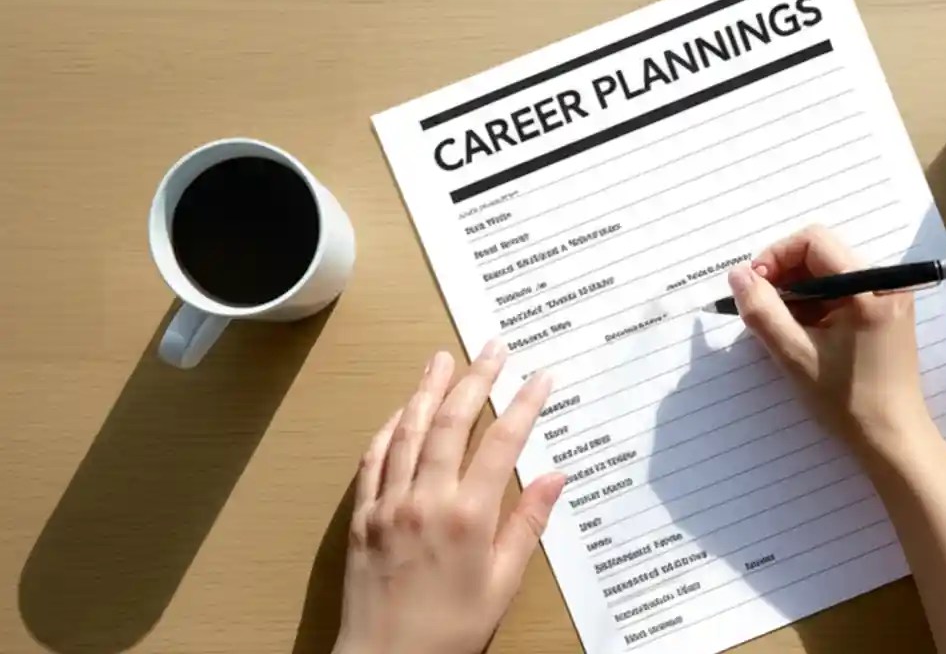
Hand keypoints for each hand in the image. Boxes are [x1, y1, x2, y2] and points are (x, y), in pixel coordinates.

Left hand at [334, 341, 566, 653]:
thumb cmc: (451, 630)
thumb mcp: (503, 583)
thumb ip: (527, 525)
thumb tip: (555, 478)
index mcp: (468, 516)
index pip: (502, 443)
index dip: (523, 405)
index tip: (540, 378)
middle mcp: (426, 499)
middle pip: (453, 422)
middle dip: (476, 379)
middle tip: (492, 348)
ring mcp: (389, 503)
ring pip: (409, 430)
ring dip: (428, 390)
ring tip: (442, 358)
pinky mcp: (363, 515)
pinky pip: (375, 458)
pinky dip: (391, 427)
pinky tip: (402, 410)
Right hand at [728, 225, 931, 454]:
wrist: (892, 439)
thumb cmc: (847, 402)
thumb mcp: (795, 356)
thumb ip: (763, 311)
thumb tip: (738, 275)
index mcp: (870, 288)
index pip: (814, 241)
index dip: (775, 256)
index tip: (754, 286)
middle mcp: (886, 283)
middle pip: (822, 253)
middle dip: (785, 275)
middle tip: (761, 307)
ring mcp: (889, 297)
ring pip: (829, 273)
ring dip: (798, 292)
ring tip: (780, 326)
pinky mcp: (885, 313)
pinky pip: (842, 291)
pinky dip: (815, 304)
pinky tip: (802, 332)